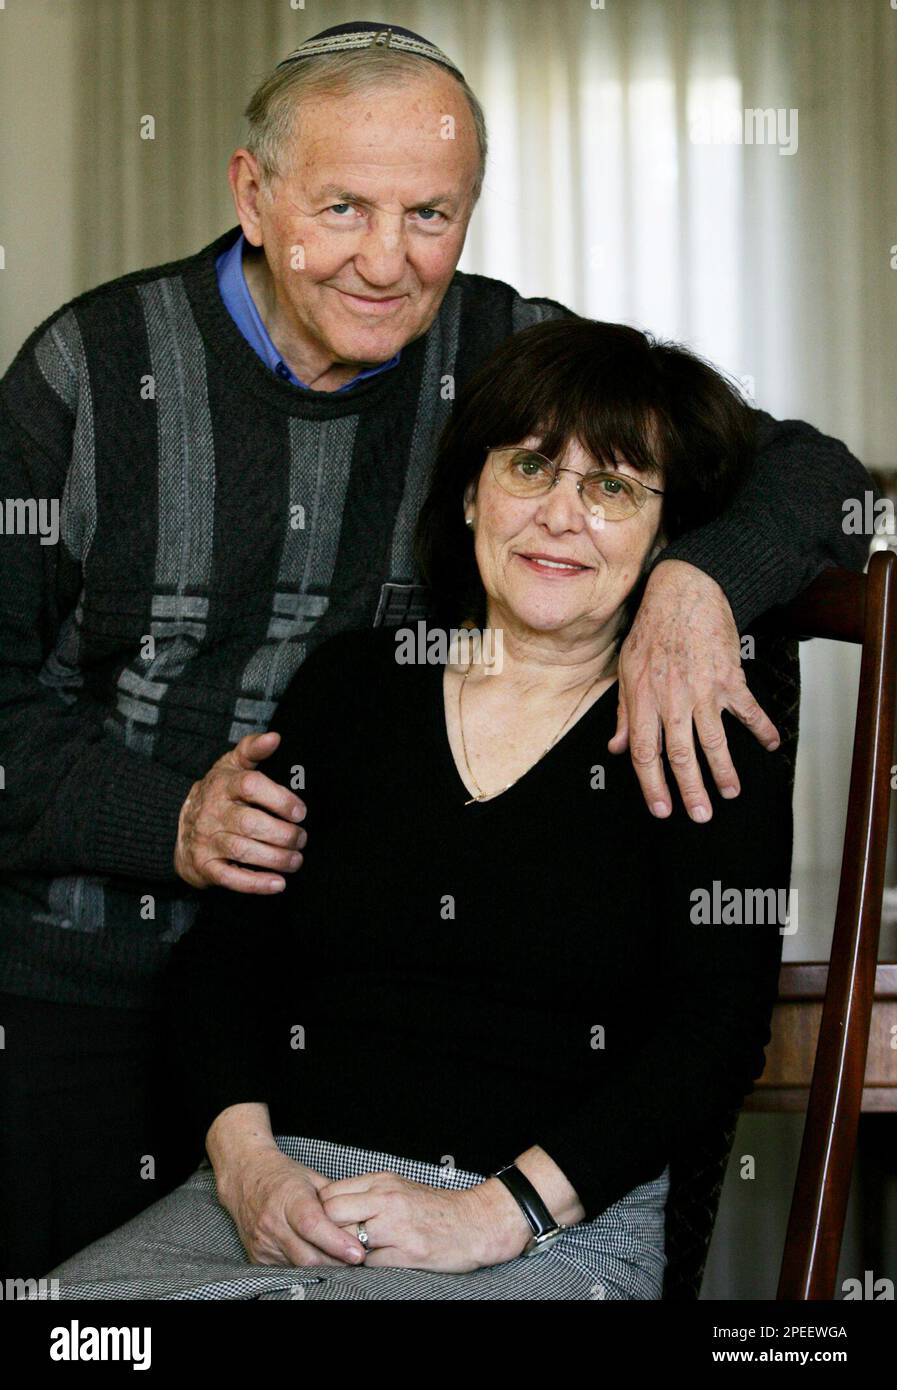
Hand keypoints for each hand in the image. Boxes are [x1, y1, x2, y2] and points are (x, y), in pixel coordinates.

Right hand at [174, 730, 305, 891]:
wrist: (177, 826)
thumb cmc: (217, 794)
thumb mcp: (230, 766)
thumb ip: (252, 749)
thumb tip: (274, 737)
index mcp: (223, 785)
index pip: (251, 786)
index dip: (279, 799)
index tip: (300, 812)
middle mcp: (213, 812)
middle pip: (251, 823)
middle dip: (283, 834)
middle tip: (302, 839)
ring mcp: (207, 840)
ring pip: (243, 851)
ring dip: (276, 858)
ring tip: (296, 860)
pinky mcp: (205, 866)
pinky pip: (230, 878)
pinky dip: (256, 883)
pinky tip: (278, 883)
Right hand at [216, 1144, 367, 1267]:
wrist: (244, 1176)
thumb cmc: (283, 1175)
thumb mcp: (311, 1178)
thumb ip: (335, 1199)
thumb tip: (360, 1219)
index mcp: (288, 1197)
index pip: (313, 1225)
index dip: (337, 1242)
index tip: (358, 1252)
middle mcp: (271, 1222)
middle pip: (308, 1255)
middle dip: (337, 1262)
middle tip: (357, 1259)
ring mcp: (262, 1242)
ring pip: (300, 1267)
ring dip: (324, 1267)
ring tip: (341, 1259)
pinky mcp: (257, 1256)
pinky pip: (288, 1269)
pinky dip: (305, 1267)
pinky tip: (318, 1257)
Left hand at [316, 1170, 532, 1273]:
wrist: (476, 1222)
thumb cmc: (435, 1209)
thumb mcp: (400, 1189)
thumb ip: (369, 1195)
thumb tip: (333, 1208)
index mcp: (382, 1182)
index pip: (331, 1193)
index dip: (321, 1212)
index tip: (322, 1225)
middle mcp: (387, 1199)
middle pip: (332, 1213)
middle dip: (326, 1232)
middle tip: (330, 1244)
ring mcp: (397, 1226)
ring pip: (347, 1239)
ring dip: (345, 1251)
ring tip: (351, 1255)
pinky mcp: (408, 1252)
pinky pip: (370, 1263)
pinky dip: (368, 1266)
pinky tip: (375, 1263)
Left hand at [609, 559, 780, 821]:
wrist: (684, 593)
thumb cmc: (652, 630)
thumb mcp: (626, 670)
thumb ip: (622, 713)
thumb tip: (615, 747)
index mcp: (643, 699)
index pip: (644, 752)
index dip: (652, 784)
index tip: (662, 808)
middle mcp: (671, 699)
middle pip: (680, 755)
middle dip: (690, 790)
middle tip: (700, 815)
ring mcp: (702, 690)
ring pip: (713, 740)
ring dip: (723, 770)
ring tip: (729, 792)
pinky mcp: (729, 677)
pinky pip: (747, 710)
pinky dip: (761, 729)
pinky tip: (770, 744)